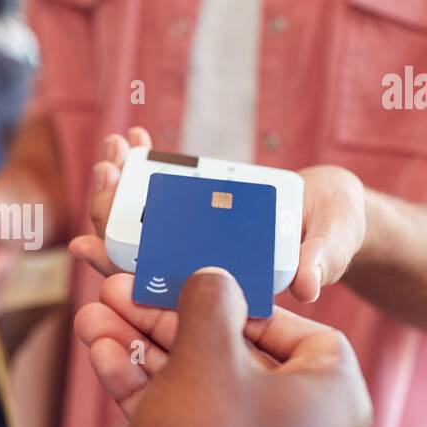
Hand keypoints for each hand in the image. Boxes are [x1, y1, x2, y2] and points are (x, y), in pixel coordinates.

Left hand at [68, 133, 367, 302]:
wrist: (339, 212)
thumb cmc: (339, 232)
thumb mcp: (334, 243)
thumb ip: (321, 260)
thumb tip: (309, 284)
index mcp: (216, 289)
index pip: (153, 288)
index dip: (116, 270)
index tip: (87, 242)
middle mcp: (195, 266)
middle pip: (133, 247)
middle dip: (110, 210)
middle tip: (105, 169)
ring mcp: (191, 236)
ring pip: (138, 217)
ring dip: (120, 181)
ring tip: (115, 145)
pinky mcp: (196, 207)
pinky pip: (158, 189)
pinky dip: (144, 162)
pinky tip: (136, 137)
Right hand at [102, 270, 372, 426]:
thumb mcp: (207, 358)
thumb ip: (210, 302)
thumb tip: (214, 277)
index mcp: (334, 396)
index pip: (297, 327)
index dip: (240, 299)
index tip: (194, 283)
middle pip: (233, 356)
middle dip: (168, 322)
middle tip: (123, 293)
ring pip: (200, 390)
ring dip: (145, 352)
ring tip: (95, 319)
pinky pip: (187, 426)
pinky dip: (148, 395)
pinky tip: (103, 359)